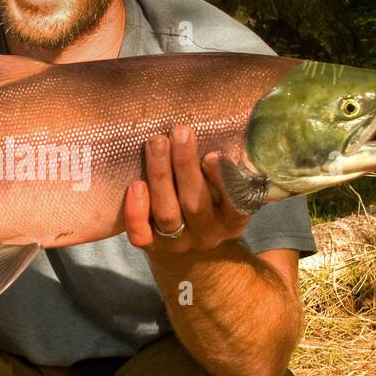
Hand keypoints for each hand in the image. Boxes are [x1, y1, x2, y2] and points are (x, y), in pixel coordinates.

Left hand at [124, 124, 250, 254]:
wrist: (190, 246)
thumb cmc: (211, 201)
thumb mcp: (229, 190)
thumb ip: (233, 169)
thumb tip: (240, 129)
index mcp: (232, 220)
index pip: (234, 204)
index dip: (223, 181)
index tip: (213, 154)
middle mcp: (208, 234)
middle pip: (195, 203)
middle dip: (185, 165)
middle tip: (179, 132)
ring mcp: (180, 242)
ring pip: (168, 213)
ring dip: (160, 175)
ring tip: (156, 143)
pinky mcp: (154, 246)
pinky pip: (142, 234)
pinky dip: (136, 212)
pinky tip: (135, 185)